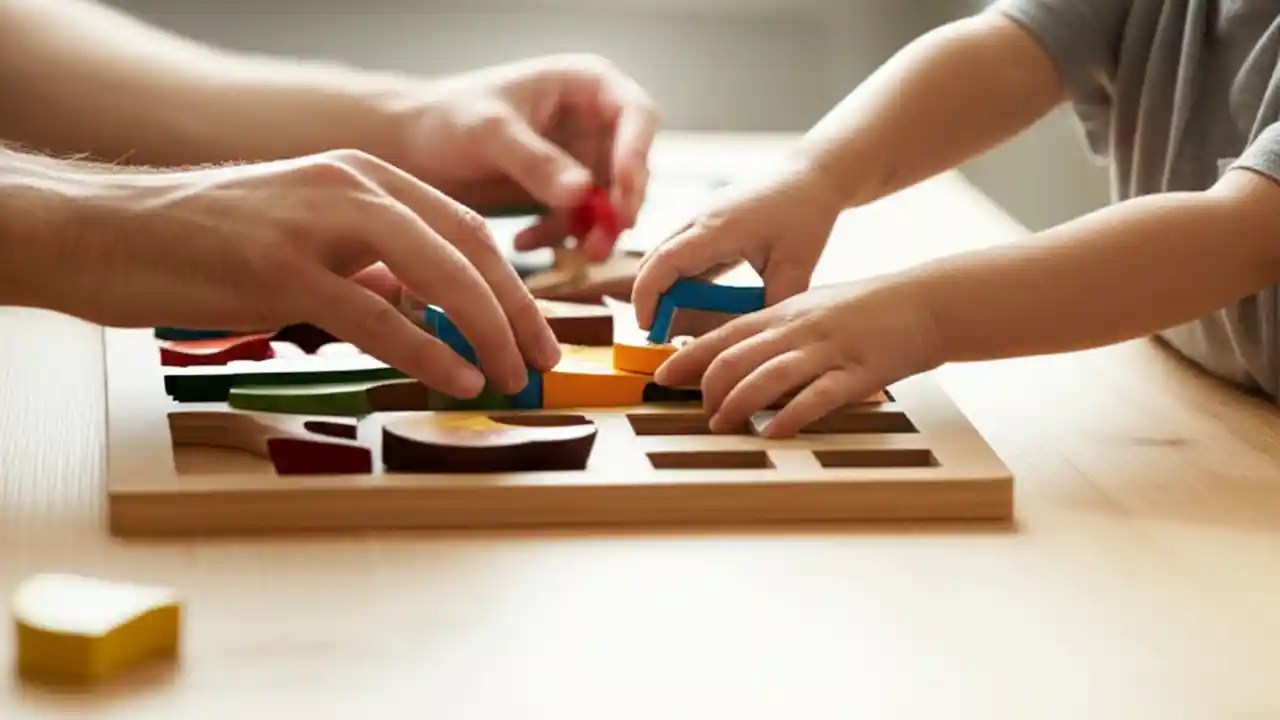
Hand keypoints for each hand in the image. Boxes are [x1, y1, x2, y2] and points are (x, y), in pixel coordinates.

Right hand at [39, 149, 559, 397]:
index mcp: (363, 177)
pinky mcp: (280, 268)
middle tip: (544, 360)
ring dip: (487, 330)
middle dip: (517, 311)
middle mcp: (351, 186)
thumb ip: (368, 266)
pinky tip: (459, 377)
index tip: (538, 332)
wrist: (111, 233)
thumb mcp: (307, 241)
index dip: (513, 285)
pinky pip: (376, 313)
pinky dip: (427, 349)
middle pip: (467, 248)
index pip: (465, 230)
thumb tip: (422, 309)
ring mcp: (317, 223)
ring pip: (436, 271)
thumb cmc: (209, 244)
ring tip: (513, 377)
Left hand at [395, 54, 658, 258]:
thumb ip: (535, 161)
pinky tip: (521, 243)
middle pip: (631, 165)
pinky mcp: (561, 192)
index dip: (637, 155)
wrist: (409, 146)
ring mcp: (579, 158)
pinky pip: (577, 222)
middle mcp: (590, 120)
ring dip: (597, 231)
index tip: (622, 195)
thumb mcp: (490, 133)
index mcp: (585, 84)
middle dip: (620, 206)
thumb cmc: (445, 118)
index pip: (636, 115)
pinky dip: (557, 238)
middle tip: (604, 241)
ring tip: (578, 255)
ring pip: (610, 201)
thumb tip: (583, 193)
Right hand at [630, 163, 843, 329]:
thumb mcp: (796, 266)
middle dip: (649, 298)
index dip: (648, 296)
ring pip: (665, 257)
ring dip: (664, 289)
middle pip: (655, 260)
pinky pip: (682, 254)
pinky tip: (695, 303)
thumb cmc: (806, 214)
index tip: (647, 326)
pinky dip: (680, 279)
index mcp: (718, 228)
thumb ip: (773, 304)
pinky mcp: (708, 223)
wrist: (811, 176)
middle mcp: (701, 221)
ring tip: (674, 324)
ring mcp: (701, 220)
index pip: (665, 262)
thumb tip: (753, 338)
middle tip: (657, 334)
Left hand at [652, 278, 942, 437]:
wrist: (926, 302)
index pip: (725, 334)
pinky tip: (772, 432)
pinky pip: (818, 395)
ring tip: (721, 426)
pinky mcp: (859, 372)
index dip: (689, 358)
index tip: (662, 378)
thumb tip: (740, 358)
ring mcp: (828, 349)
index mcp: (786, 312)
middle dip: (708, 388)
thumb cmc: (868, 310)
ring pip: (768, 376)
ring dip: (737, 404)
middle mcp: (799, 328)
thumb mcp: (814, 310)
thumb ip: (777, 332)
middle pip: (736, 357)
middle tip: (700, 415)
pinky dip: (790, 415)